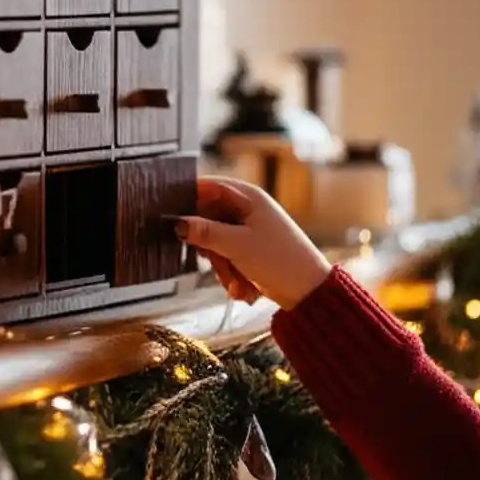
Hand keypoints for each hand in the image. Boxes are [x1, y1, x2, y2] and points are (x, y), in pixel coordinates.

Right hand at [175, 177, 331, 309]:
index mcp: (248, 196)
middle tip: (212, 261)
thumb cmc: (280, 261)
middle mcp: (247, 209)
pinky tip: (243, 288)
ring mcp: (249, 229)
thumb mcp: (235, 245)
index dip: (187, 199)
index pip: (207, 186)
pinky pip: (227, 257)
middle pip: (207, 219)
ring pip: (215, 243)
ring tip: (237, 283)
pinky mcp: (250, 249)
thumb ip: (203, 231)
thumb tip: (176, 223)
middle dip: (208, 247)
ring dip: (221, 267)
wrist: (309, 292)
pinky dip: (231, 274)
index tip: (170, 216)